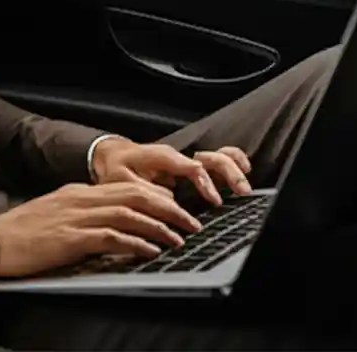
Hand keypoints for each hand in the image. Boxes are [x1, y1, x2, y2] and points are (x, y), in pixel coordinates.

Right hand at [0, 181, 202, 279]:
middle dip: (169, 208)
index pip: (127, 187)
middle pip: (135, 195)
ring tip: (180, 237)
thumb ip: (83, 215)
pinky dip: (135, 242)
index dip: (158, 197)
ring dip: (159, 225)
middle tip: (192, 222)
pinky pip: (111, 236)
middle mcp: (80, 199)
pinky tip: (151, 250)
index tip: (177, 209)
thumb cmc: (21, 234)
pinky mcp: (70, 238)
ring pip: (129, 213)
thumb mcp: (56, 215)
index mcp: (78, 192)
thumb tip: (113, 225)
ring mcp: (75, 217)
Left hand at [92, 137, 252, 205]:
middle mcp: (179, 156)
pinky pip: (215, 159)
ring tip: (245, 187)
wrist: (111, 155)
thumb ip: (145, 190)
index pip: (194, 168)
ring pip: (217, 156)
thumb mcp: (121, 180)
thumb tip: (169, 200)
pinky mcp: (188, 166)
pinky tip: (243, 172)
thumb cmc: (115, 168)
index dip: (207, 184)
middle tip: (242, 193)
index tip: (216, 201)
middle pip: (212, 159)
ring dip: (235, 168)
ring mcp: (185, 159)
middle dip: (230, 174)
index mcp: (164, 157)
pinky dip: (231, 162)